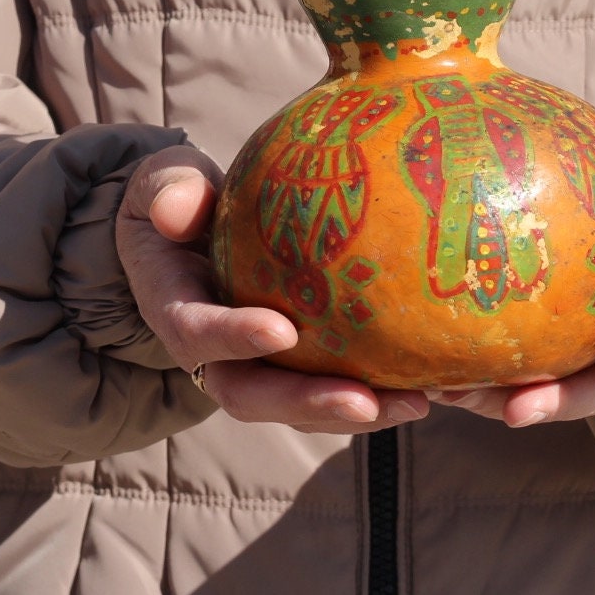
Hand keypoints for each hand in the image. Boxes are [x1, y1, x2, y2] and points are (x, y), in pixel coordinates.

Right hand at [114, 145, 428, 434]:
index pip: (195, 332)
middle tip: (364, 401)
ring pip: (297, 405)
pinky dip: (374, 391)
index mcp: (175, 307)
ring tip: (415, 402)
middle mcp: (212, 351)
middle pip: (251, 394)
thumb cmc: (181, 198)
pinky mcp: (292, 364)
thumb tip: (174, 212)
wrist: (186, 232)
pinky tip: (430, 382)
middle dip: (307, 403)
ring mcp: (253, 364)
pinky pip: (329, 384)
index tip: (282, 329)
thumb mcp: (164, 182)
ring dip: (354, 412)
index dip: (233, 337)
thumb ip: (168, 190)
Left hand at [430, 163, 594, 426]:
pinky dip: (475, 378)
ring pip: (544, 390)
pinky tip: (426, 370)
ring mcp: (589, 362)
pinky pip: (513, 372)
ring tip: (449, 393)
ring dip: (498, 400)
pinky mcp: (553, 358)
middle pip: (594, 388)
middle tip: (513, 409)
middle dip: (557, 403)